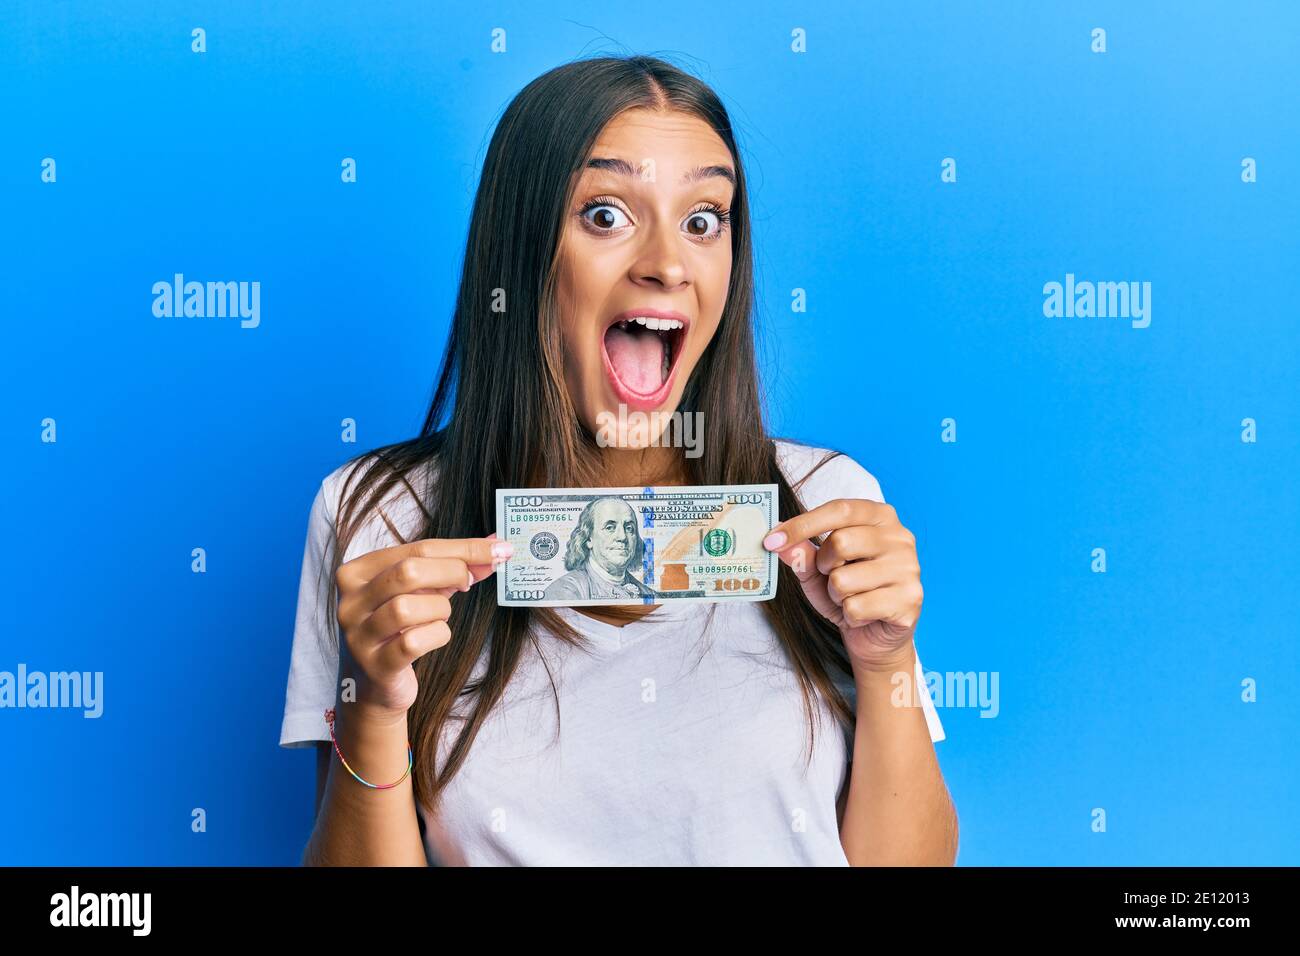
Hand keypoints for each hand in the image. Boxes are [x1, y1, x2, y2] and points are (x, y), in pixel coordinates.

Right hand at [334, 535, 510, 716]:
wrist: (376, 684)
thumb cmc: (401, 627)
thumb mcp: (422, 591)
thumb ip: (453, 567)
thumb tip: (496, 547)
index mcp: (357, 572)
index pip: (418, 548)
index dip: (464, 549)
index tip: (500, 550)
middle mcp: (350, 602)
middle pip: (410, 571)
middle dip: (452, 573)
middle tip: (467, 583)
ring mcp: (358, 635)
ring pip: (408, 608)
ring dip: (439, 609)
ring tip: (439, 615)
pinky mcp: (375, 665)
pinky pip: (413, 642)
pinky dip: (437, 635)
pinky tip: (434, 636)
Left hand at [763, 499, 922, 672]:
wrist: (876, 637)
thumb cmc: (849, 593)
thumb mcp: (818, 571)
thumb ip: (801, 553)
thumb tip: (779, 541)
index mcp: (880, 517)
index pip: (839, 509)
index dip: (802, 524)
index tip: (771, 539)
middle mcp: (900, 538)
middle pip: (841, 542)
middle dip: (824, 566)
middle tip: (832, 576)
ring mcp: (909, 568)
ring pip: (844, 580)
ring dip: (836, 595)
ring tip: (851, 598)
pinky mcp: (910, 600)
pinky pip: (857, 607)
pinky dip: (850, 615)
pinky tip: (865, 615)